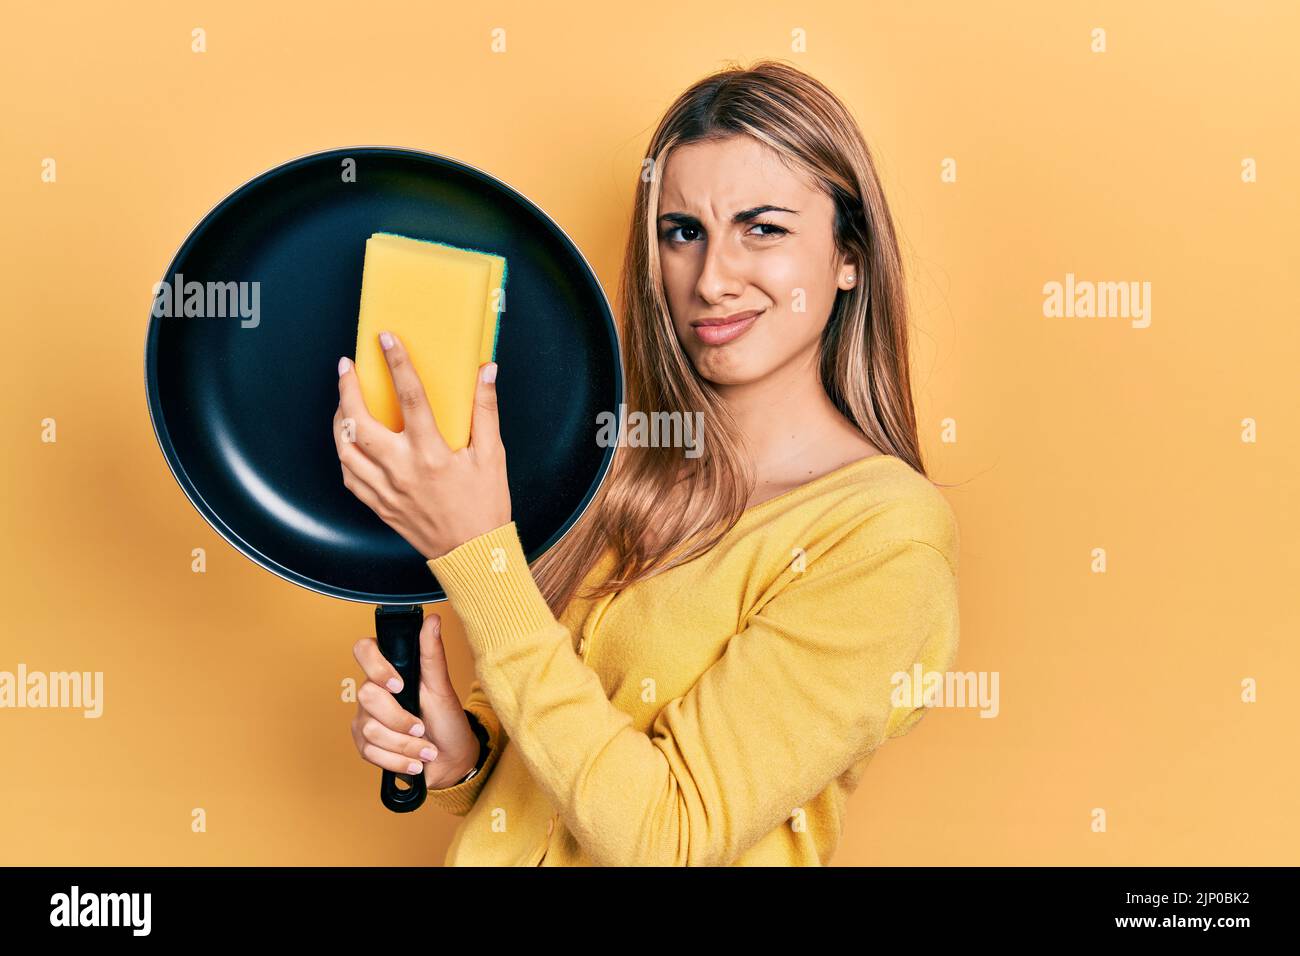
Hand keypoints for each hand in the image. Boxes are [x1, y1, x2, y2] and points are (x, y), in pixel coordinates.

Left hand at [333, 331, 510, 560]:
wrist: (473, 554)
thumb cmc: (485, 506)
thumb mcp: (493, 456)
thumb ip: (485, 410)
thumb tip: (487, 372)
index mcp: (431, 454)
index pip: (409, 397)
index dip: (396, 363)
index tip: (385, 340)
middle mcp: (402, 470)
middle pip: (359, 422)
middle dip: (347, 390)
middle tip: (347, 368)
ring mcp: (386, 490)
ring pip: (345, 449)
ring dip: (339, 420)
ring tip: (343, 401)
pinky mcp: (379, 505)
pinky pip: (349, 476)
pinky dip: (345, 454)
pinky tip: (350, 442)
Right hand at [349, 613, 482, 788]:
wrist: (451, 760)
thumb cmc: (447, 720)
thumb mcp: (442, 687)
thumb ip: (432, 654)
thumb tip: (432, 619)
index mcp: (391, 671)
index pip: (364, 650)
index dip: (376, 667)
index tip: (399, 685)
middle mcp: (374, 692)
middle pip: (367, 697)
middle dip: (400, 719)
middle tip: (422, 727)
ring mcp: (366, 719)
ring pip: (371, 729)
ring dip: (405, 745)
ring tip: (426, 749)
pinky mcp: (365, 745)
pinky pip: (371, 752)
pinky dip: (398, 761)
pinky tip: (415, 762)